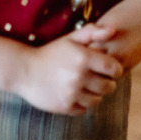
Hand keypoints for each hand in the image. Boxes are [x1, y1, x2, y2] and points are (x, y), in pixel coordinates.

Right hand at [11, 33, 127, 115]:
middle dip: (107, 83)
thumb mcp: (70, 38)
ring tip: (88, 87)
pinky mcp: (65, 107)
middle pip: (109, 87)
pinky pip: (84, 110)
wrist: (25, 71)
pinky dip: (83, 104)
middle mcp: (79, 77)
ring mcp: (72, 93)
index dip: (115, 70)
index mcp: (83, 58)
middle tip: (100, 79)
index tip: (110, 70)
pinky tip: (76, 95)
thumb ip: (92, 32)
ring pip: (97, 100)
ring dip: (96, 94)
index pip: (113, 68)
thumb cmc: (51, 52)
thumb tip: (113, 29)